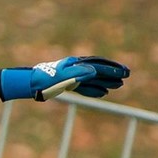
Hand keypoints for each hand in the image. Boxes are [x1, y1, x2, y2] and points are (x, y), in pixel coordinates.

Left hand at [0, 56, 129, 101]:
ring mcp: (71, 76)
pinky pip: (84, 86)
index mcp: (75, 64)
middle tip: (127, 76)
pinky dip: (94, 89)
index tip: (125, 72)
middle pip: (98, 70)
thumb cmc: (45, 80)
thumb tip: (94, 72)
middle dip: (112, 73)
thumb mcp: (63, 77)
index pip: (98, 65)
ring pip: (93, 78)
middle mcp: (75, 68)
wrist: (30, 84)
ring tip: (119, 86)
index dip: (112, 69)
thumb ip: (78, 74)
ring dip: (106, 82)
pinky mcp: (67, 84)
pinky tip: (102, 94)